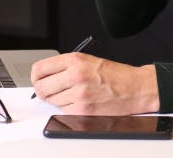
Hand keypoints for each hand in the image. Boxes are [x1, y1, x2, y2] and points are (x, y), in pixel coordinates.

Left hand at [31, 52, 159, 114]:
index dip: (36, 77)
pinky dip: (68, 109)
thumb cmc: (115, 75)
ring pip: (51, 101)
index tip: (39, 80)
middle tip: (51, 91)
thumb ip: (66, 67)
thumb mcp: (89, 61)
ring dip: (58, 100)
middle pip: (41, 88)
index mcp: (75, 60)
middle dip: (43, 92)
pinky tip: (80, 102)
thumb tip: (44, 78)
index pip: (40, 69)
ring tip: (72, 95)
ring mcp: (79, 93)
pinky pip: (63, 111)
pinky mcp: (83, 109)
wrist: (136, 87)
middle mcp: (76, 74)